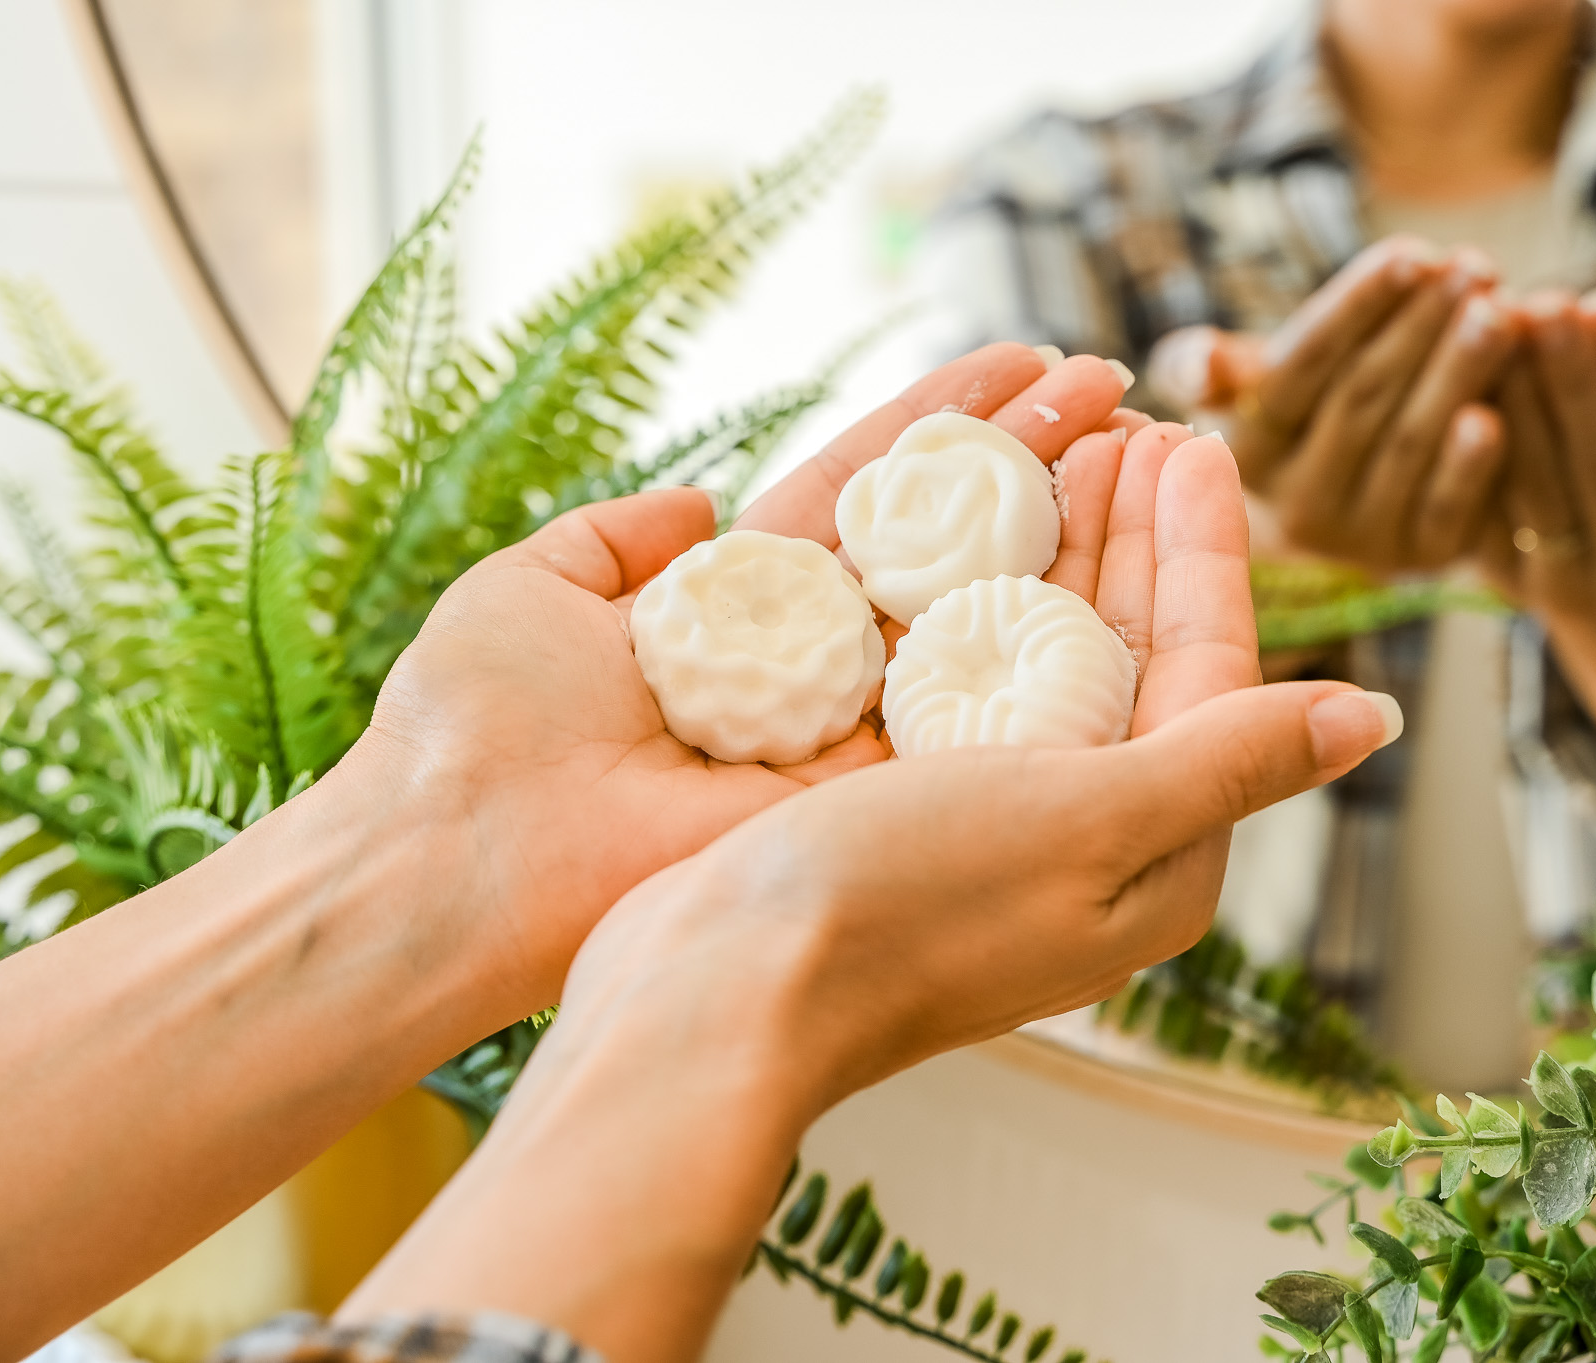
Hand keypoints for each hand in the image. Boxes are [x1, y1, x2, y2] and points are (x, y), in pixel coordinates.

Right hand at [340, 435, 1404, 1361]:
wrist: (722, 997)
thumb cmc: (905, 907)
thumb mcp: (1091, 821)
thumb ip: (1230, 760)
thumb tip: (1369, 718)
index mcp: (1155, 855)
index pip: (1208, 671)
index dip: (1204, 550)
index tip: (1197, 440)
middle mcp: (1088, 842)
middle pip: (1133, 657)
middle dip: (1138, 537)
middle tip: (1136, 423)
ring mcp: (997, 829)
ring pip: (1051, 660)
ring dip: (1065, 555)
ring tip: (1071, 452)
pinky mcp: (912, 815)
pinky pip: (972, 682)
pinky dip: (983, 603)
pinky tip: (975, 542)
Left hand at [355, 343, 1131, 1012]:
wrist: (453, 864)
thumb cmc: (468, 727)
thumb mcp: (533, 589)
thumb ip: (617, 540)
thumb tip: (690, 505)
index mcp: (737, 605)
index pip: (864, 495)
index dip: (943, 426)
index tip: (1020, 362)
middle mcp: (811, 665)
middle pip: (942, 545)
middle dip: (1030, 462)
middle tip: (1117, 392)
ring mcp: (847, 727)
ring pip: (976, 612)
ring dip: (1061, 529)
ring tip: (1142, 442)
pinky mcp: (865, 789)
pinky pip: (967, 700)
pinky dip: (1040, 630)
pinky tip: (1117, 556)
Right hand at [1146, 235, 1516, 573]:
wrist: (1352, 495)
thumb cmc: (1300, 411)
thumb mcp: (1242, 384)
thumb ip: (1202, 363)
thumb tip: (1200, 364)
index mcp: (1246, 452)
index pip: (1297, 369)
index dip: (1356, 308)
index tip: (1411, 254)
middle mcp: (1294, 507)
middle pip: (1360, 399)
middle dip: (1422, 327)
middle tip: (1476, 268)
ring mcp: (1358, 540)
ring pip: (1407, 442)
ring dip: (1459, 372)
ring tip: (1501, 309)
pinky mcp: (1420, 557)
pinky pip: (1445, 510)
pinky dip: (1469, 465)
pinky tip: (1495, 415)